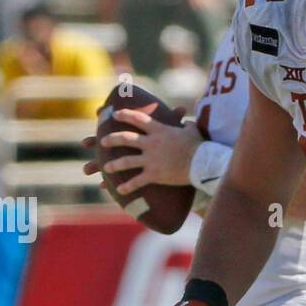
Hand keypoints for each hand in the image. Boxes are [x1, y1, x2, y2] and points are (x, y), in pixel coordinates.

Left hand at [85, 109, 199, 193]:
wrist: (203, 163)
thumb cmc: (200, 146)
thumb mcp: (193, 131)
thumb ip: (187, 126)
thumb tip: (187, 122)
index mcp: (159, 130)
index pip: (138, 119)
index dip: (125, 115)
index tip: (115, 115)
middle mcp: (151, 143)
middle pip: (125, 139)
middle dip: (112, 139)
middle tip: (102, 141)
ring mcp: (151, 159)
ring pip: (126, 161)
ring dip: (113, 164)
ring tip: (105, 167)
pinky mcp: (154, 174)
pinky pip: (137, 181)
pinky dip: (127, 186)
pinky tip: (118, 190)